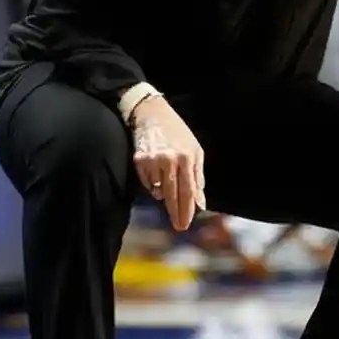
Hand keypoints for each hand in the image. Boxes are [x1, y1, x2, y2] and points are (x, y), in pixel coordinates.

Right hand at [130, 96, 205, 230]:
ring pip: (157, 191)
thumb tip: (201, 202)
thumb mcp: (195, 150)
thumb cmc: (178, 133)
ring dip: (163, 193)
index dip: (187, 210)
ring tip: (166, 181)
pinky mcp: (138, 161)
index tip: (186, 224)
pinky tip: (156, 172)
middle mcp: (169, 160)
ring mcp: (152, 161)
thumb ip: (198, 178)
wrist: (152, 113)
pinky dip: (152, 183)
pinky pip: (147, 183)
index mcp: (186, 158)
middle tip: (179, 226)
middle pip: (172, 195)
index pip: (188, 191)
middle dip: (176, 213)